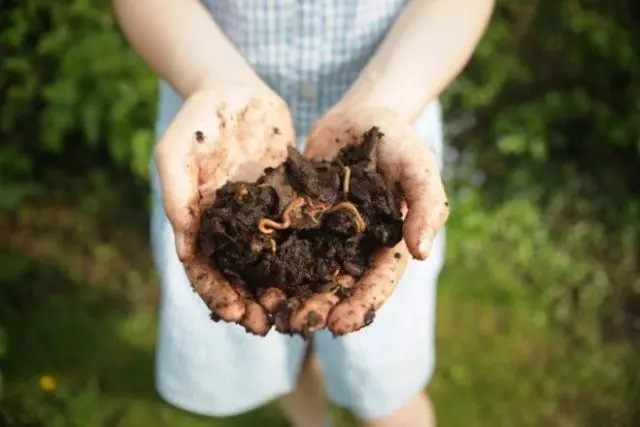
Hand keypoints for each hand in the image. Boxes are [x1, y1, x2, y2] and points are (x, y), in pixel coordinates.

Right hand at [154, 82, 294, 335]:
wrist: (236, 90)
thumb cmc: (200, 117)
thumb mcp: (177, 148)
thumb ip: (177, 192)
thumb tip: (183, 245)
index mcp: (198, 220)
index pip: (202, 267)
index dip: (216, 293)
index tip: (234, 313)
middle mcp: (229, 225)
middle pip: (237, 274)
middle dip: (249, 302)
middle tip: (268, 326)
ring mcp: (258, 216)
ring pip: (268, 262)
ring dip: (278, 289)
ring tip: (295, 311)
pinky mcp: (285, 202)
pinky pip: (296, 235)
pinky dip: (304, 258)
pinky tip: (321, 276)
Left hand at [288, 105, 449, 335]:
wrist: (358, 115)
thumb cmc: (397, 141)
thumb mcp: (418, 166)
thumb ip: (427, 204)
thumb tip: (421, 253)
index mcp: (386, 243)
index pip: (377, 281)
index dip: (361, 305)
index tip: (339, 326)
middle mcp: (355, 246)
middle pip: (338, 285)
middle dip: (318, 309)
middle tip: (295, 327)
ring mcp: (325, 235)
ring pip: (308, 273)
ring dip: (290, 295)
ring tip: (270, 313)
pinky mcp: (299, 219)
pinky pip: (284, 244)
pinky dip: (269, 263)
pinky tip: (250, 277)